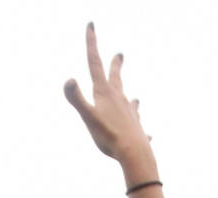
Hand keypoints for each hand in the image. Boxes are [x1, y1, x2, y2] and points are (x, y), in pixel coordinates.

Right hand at [64, 23, 154, 166]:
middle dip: (116, 65)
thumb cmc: (109, 136)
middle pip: (116, 78)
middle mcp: (120, 99)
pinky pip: (139, 127)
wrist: (135, 153)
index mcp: (105, 93)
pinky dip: (141, 128)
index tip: (92, 25)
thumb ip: (77, 99)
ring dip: (130, 98)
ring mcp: (131, 113)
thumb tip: (69, 79)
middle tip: (120, 55)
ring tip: (134, 98)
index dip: (91, 43)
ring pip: (130, 102)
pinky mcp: (138, 129)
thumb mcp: (88, 117)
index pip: (95, 63)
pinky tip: (148, 134)